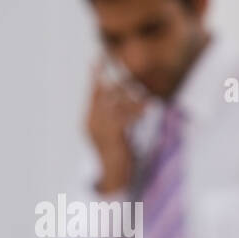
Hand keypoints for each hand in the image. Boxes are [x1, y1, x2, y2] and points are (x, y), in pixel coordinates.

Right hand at [85, 60, 145, 194]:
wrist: (114, 179)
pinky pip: (125, 117)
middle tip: (125, 68)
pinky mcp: (112, 136)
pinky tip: (148, 106)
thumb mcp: (116, 134)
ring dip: (132, 98)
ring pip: (116, 104)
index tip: (96, 58)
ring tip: (147, 96)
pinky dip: (137, 110)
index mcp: (90, 121)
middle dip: (115, 82)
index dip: (96, 75)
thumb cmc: (118, 157)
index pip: (93, 93)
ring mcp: (100, 129)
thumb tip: (127, 100)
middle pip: (103, 94)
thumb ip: (117, 118)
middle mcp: (91, 123)